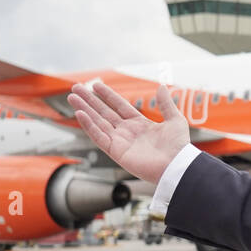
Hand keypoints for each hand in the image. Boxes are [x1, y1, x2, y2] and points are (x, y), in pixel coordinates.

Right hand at [68, 81, 190, 183]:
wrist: (176, 165)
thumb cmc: (178, 146)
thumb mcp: (175, 120)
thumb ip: (166, 104)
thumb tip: (162, 86)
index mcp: (140, 124)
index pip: (119, 106)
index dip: (107, 95)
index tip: (96, 85)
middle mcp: (127, 132)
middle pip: (104, 112)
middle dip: (89, 100)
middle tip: (76, 88)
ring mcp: (120, 142)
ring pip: (97, 122)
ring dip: (84, 109)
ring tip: (72, 97)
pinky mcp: (116, 152)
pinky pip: (99, 136)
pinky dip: (89, 125)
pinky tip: (80, 113)